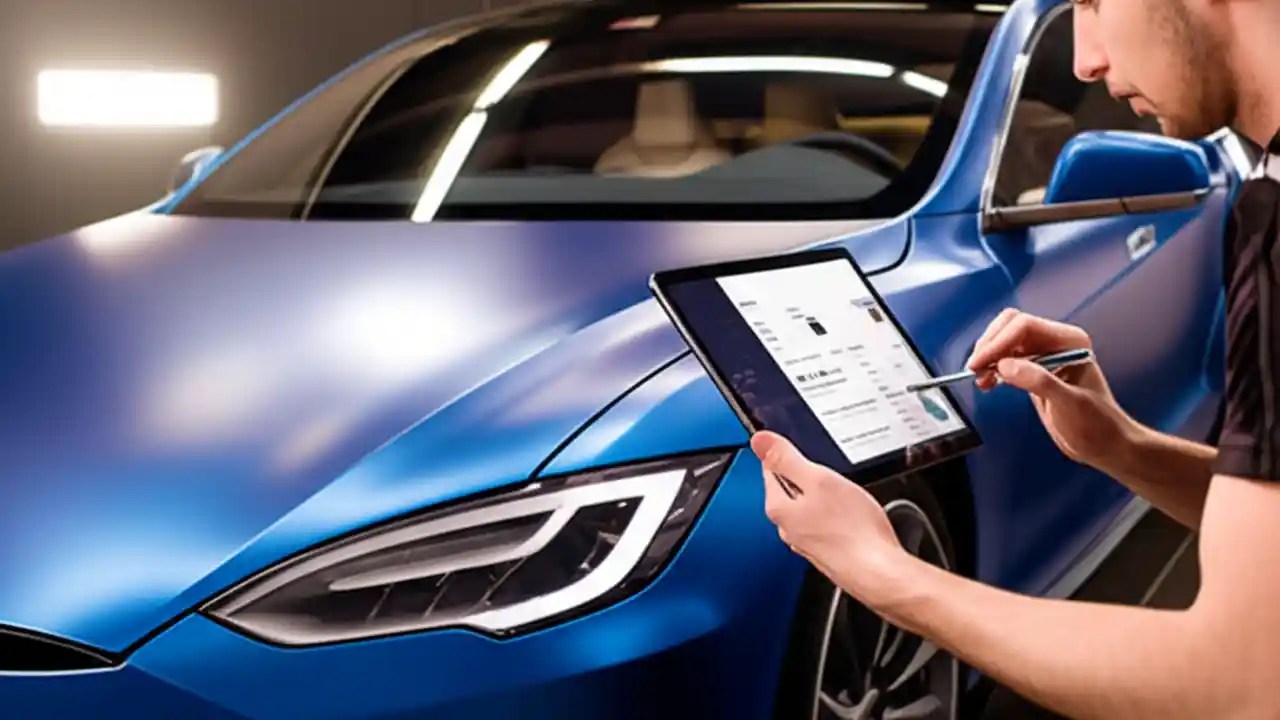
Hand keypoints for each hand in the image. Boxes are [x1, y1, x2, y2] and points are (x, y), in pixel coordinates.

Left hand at [752, 431, 909, 608]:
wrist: (879, 572)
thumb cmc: (853, 530)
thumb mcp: (818, 480)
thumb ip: (786, 459)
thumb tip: (759, 441)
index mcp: (779, 508)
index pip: (769, 470)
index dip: (787, 454)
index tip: (802, 451)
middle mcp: (788, 529)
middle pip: (790, 490)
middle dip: (809, 479)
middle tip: (831, 477)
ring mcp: (807, 543)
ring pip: (810, 509)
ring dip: (825, 499)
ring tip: (846, 499)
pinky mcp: (827, 553)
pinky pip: (826, 526)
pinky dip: (837, 518)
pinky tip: (853, 519)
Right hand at [966, 308, 1139, 473]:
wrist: (1104, 445)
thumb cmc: (1096, 425)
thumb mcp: (1070, 404)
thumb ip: (1039, 381)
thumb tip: (1005, 365)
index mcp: (1069, 341)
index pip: (1025, 326)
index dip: (998, 342)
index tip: (980, 364)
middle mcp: (1055, 342)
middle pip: (1011, 326)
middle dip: (990, 345)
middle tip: (976, 369)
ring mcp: (1043, 355)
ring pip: (1004, 340)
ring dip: (988, 356)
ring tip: (981, 379)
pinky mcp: (1032, 371)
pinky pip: (1005, 358)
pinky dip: (992, 367)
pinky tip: (987, 382)